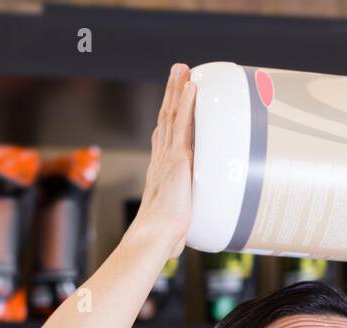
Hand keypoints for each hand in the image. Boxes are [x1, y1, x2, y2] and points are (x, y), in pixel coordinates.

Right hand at [127, 63, 196, 258]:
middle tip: (178, 72)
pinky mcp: (178, 158)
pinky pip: (182, 124)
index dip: (169, 119)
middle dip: (171, 95)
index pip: (164, 139)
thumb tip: (184, 237)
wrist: (155, 238)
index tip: (173, 103)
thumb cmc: (162, 240)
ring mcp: (168, 157)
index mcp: (160, 174)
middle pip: (166, 119)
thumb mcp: (175, 225)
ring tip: (182, 69)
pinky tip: (191, 85)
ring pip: (172, 116)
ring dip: (177, 90)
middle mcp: (161, 160)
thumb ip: (181, 222)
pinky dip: (186, 103)